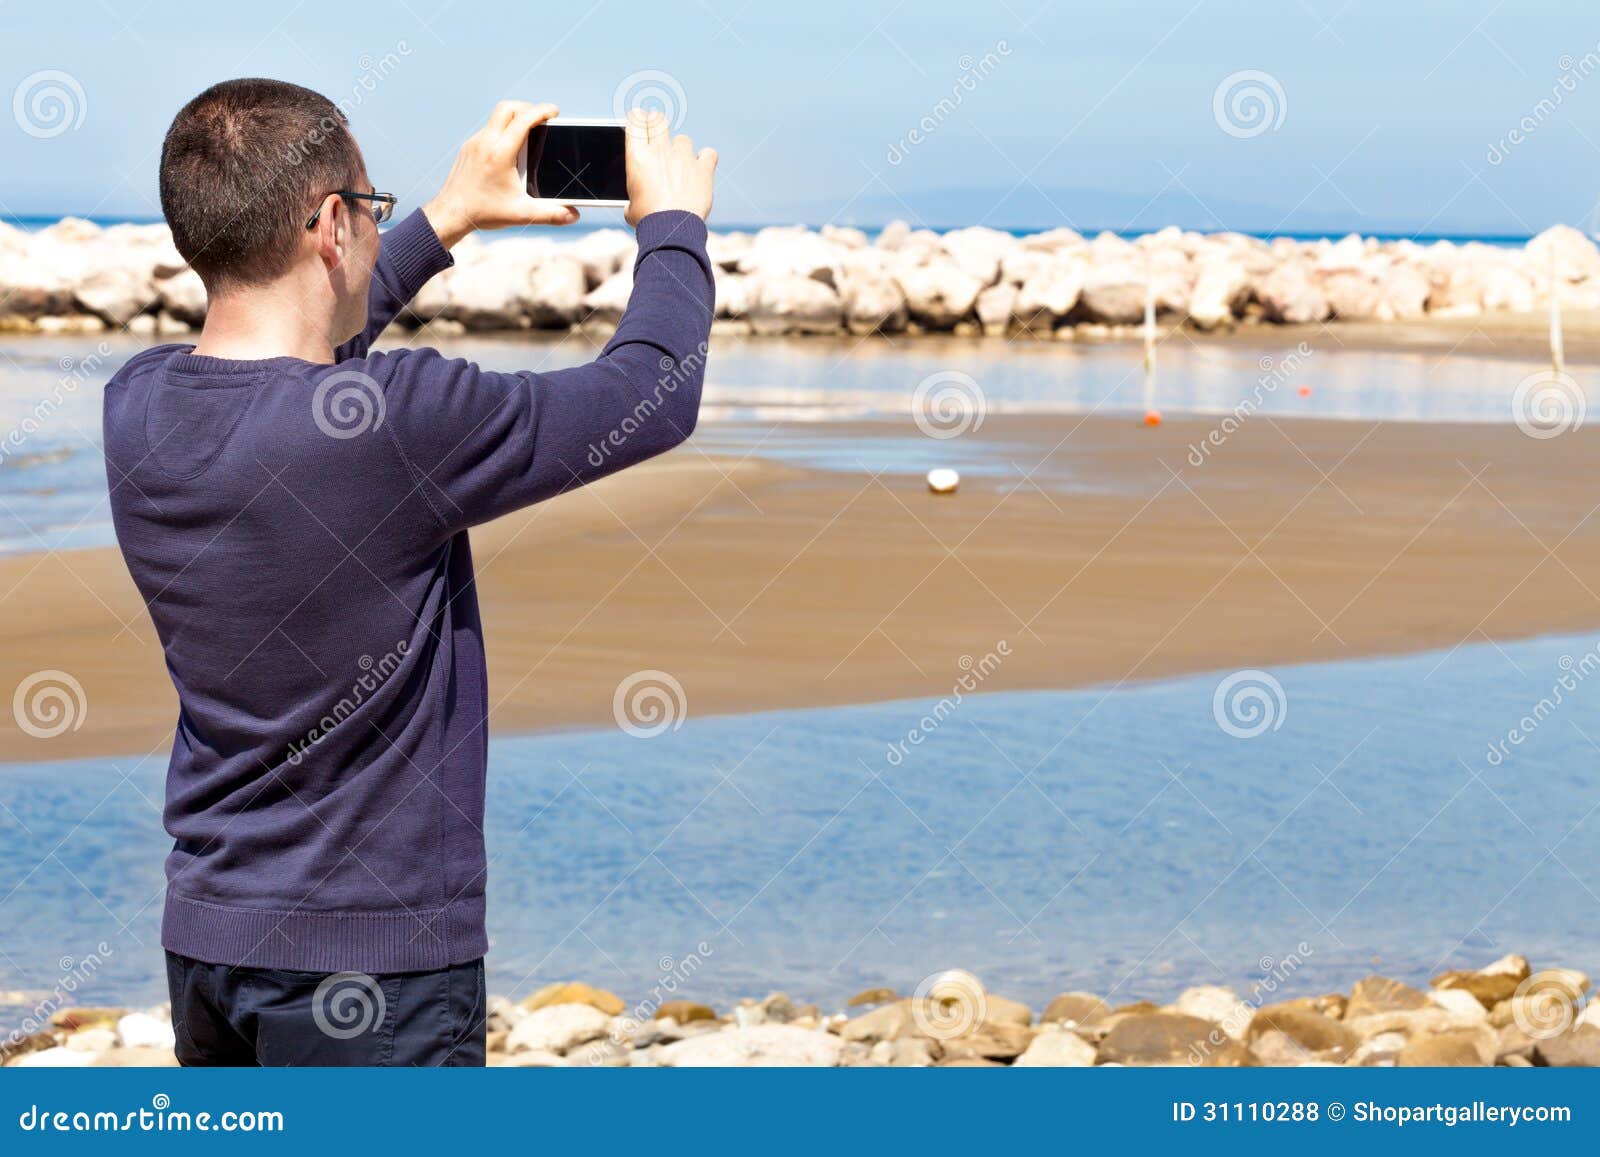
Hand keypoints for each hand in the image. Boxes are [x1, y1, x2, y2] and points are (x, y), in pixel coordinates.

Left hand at [423, 101, 578, 246]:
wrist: (450, 215)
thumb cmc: (483, 213)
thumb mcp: (521, 214)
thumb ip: (551, 214)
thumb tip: (574, 215)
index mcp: (500, 153)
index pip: (522, 120)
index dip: (541, 111)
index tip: (554, 111)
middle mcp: (485, 143)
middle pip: (508, 108)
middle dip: (527, 108)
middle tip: (542, 119)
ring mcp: (474, 143)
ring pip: (496, 117)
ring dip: (514, 119)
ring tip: (529, 134)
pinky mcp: (468, 148)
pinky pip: (488, 130)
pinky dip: (503, 131)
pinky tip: (511, 150)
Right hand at [623, 109, 716, 225]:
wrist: (672, 231)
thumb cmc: (648, 220)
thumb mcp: (630, 205)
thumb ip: (635, 193)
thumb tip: (635, 202)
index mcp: (637, 156)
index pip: (636, 119)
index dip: (638, 119)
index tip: (640, 124)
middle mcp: (660, 151)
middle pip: (658, 120)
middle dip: (657, 125)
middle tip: (658, 138)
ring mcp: (683, 158)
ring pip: (683, 139)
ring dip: (681, 149)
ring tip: (680, 168)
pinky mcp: (703, 169)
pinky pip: (708, 154)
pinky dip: (706, 159)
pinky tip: (702, 168)